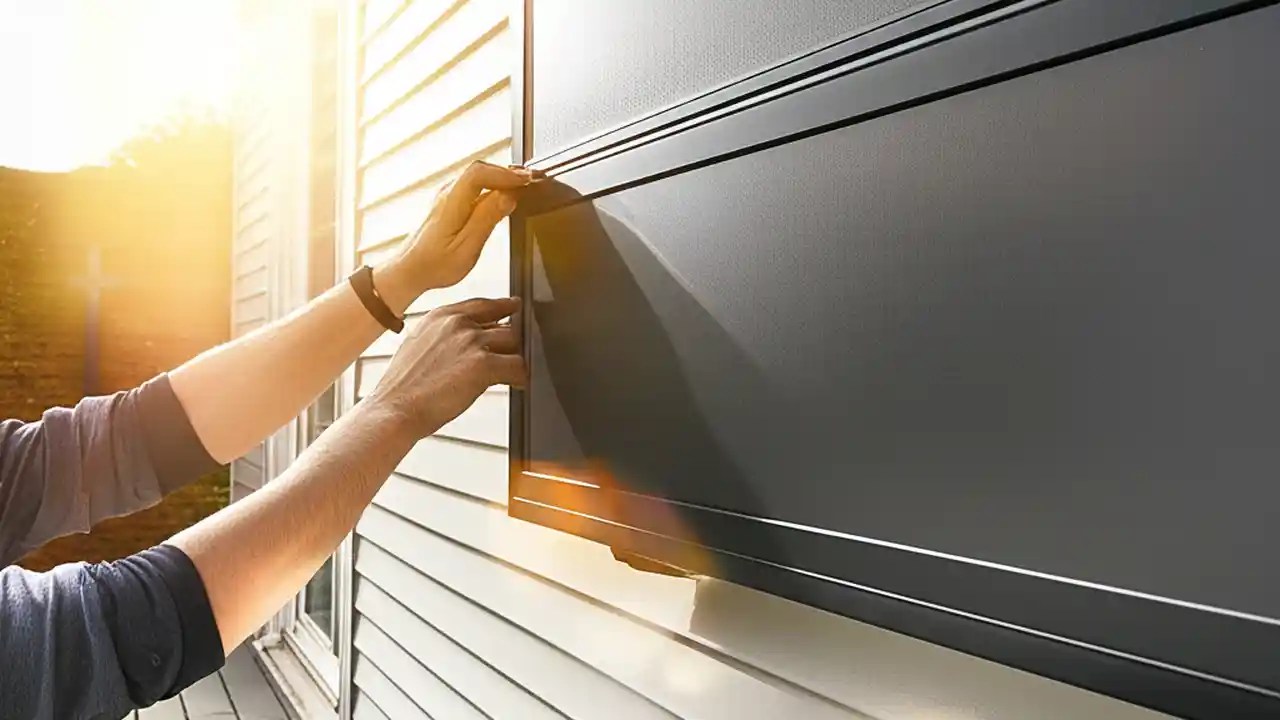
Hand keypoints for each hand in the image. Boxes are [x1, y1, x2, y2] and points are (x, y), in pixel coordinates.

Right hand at [367, 297, 524, 437]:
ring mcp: (471, 341)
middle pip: (504, 324)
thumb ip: (444, 336)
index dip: (503, 307)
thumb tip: (469, 339)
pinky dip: (521, 378)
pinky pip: (518, 366)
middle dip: (510, 344)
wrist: (395, 410)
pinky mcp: (483, 364)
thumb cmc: (404, 388)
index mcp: (441, 316)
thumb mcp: (418, 346)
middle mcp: (458, 323)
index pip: (483, 304)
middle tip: (510, 359)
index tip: (516, 306)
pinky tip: (518, 384)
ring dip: (515, 360)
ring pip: (514, 343)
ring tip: (512, 375)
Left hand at [374, 162, 534, 312]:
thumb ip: (487, 219)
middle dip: (509, 172)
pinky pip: (473, 185)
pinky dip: (492, 185)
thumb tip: (508, 197)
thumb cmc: (434, 264)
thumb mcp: (466, 247)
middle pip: (481, 169)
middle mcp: (447, 194)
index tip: (527, 180)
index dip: (506, 173)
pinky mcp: (449, 202)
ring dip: (501, 178)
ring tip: (523, 185)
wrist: (411, 269)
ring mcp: (447, 196)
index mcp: (451, 202)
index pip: (480, 173)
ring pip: (478, 176)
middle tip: (532, 180)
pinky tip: (503, 195)